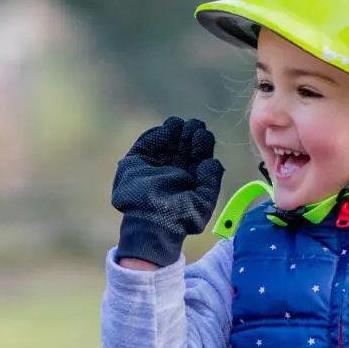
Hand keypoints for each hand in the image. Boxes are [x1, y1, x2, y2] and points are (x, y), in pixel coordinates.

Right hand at [111, 116, 224, 266]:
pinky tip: (167, 129)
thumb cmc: (179, 218)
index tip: (203, 134)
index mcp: (188, 181)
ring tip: (180, 123)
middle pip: (182, 147)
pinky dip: (156, 136)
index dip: (202, 144)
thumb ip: (212, 181)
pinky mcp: (136, 163)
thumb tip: (212, 161)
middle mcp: (171, 172)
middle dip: (189, 134)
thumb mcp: (203, 202)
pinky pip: (146, 145)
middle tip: (194, 124)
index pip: (197, 157)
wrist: (151, 223)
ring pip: (165, 143)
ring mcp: (153, 167)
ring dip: (174, 131)